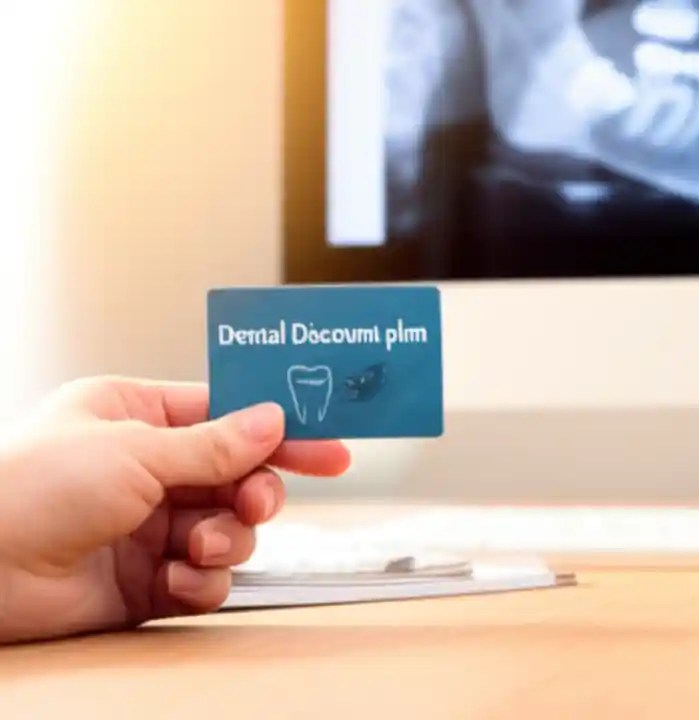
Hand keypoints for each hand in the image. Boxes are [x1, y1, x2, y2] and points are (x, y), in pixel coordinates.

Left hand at [0, 376, 350, 643]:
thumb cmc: (31, 488)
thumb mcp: (135, 450)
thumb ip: (215, 444)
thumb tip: (274, 422)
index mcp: (135, 416)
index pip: (228, 417)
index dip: (281, 433)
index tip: (331, 450)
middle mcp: (146, 470)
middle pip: (239, 478)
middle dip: (255, 494)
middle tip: (255, 504)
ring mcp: (148, 527)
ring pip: (229, 532)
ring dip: (225, 540)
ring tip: (196, 547)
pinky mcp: (147, 582)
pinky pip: (205, 580)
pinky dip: (199, 581)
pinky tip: (172, 579)